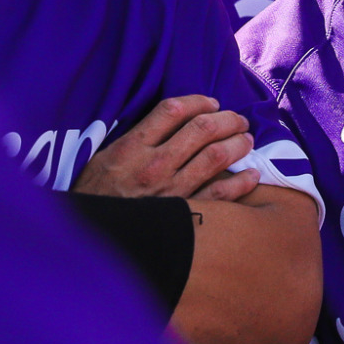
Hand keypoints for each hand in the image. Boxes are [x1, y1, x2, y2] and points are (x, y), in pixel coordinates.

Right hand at [72, 95, 251, 198]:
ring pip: (216, 157)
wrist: (92, 243)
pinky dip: (241, 182)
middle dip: (226, 119)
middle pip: (201, 130)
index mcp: (132, 148)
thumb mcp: (102, 160)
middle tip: (238, 119)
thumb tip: (168, 122)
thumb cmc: (94, 198)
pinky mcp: (185, 214)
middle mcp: (155, 166)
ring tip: (247, 139)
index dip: (198, 101)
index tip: (211, 102)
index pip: (172, 110)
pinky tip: (251, 175)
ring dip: (237, 143)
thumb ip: (134, 140)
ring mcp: (172, 191)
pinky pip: (222, 195)